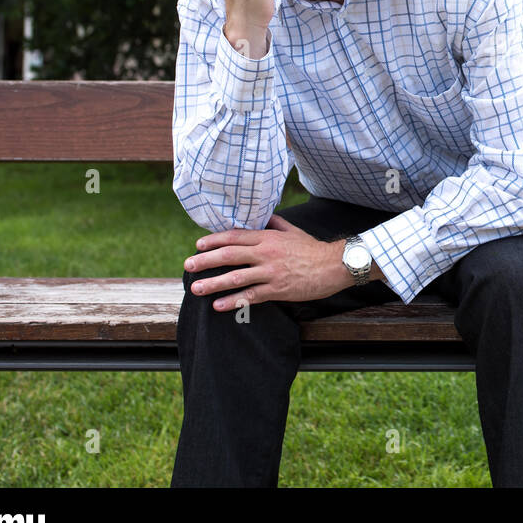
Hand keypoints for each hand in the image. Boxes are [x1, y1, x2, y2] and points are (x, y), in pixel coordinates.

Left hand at [184, 214, 352, 311]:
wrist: (334, 265)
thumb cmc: (313, 248)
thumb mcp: (292, 231)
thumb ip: (274, 223)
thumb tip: (260, 217)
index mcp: (268, 237)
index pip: (235, 236)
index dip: (214, 240)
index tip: (198, 245)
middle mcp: (266, 253)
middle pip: (229, 255)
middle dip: (206, 260)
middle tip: (188, 266)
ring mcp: (271, 272)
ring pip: (236, 277)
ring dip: (213, 283)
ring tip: (196, 288)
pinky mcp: (278, 289)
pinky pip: (251, 296)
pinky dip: (233, 301)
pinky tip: (219, 306)